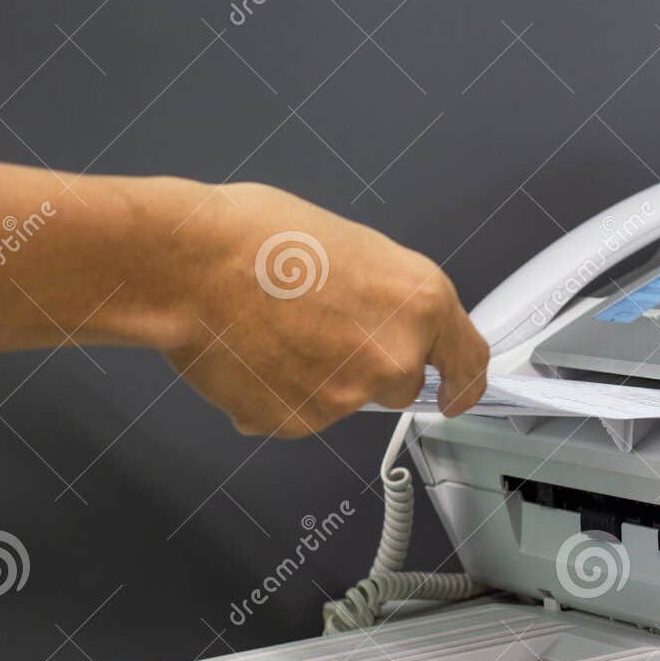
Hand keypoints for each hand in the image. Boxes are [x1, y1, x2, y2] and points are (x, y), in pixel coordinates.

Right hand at [159, 182, 487, 436]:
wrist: (190, 265)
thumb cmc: (258, 238)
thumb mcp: (357, 248)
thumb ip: (390, 298)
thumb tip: (390, 321)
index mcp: (421, 303)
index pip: (469, 362)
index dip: (465, 383)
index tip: (458, 395)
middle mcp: (396, 356)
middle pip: (401, 383)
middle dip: (370, 366)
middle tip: (322, 327)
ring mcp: (349, 396)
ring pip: (346, 398)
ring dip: (320, 377)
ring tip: (276, 329)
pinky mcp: (301, 422)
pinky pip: (299, 413)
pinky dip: (280, 392)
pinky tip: (255, 353)